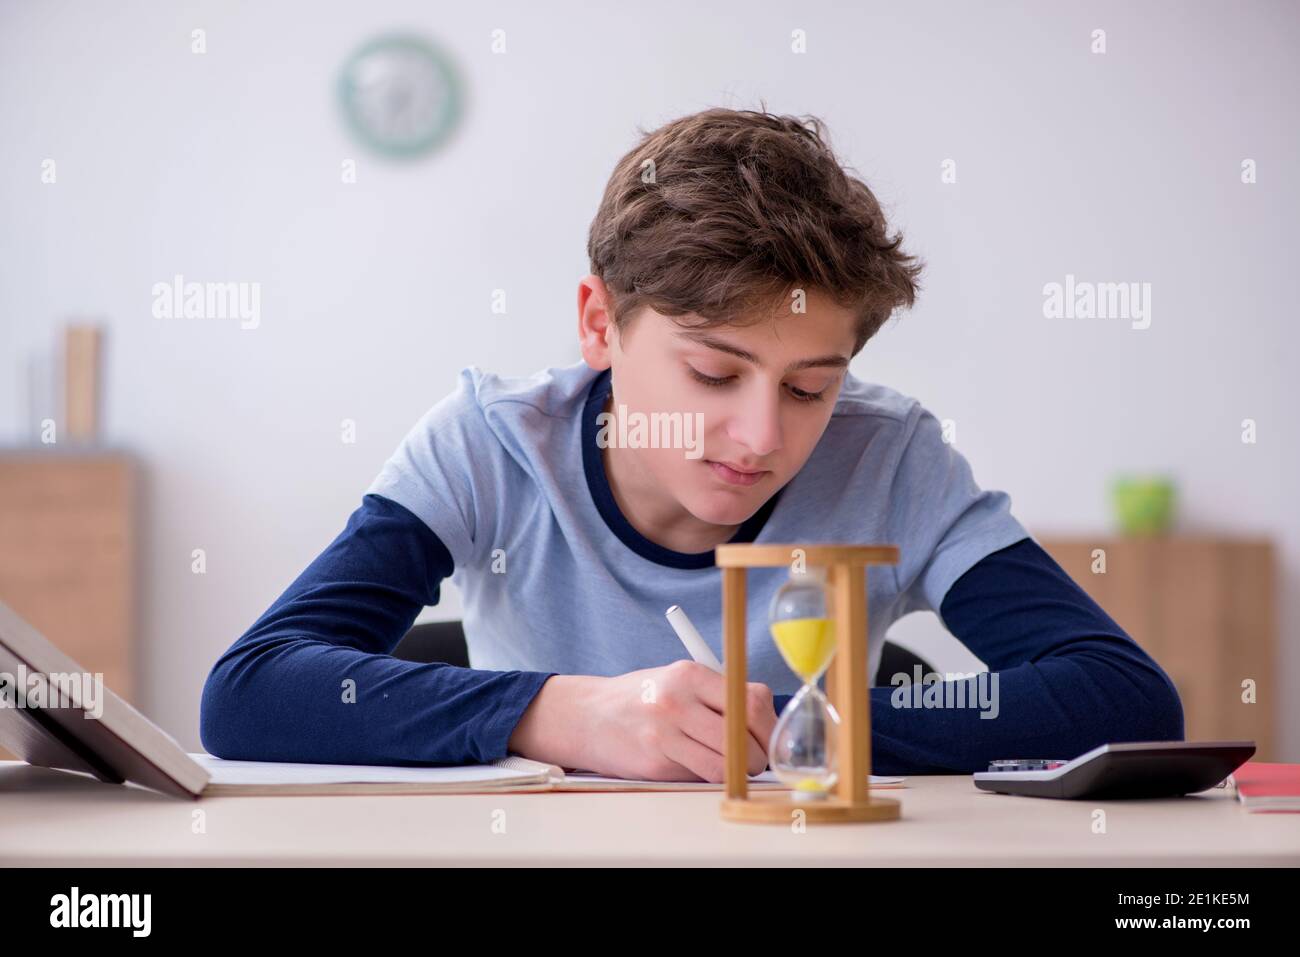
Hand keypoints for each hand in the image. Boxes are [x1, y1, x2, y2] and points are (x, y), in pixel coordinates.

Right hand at [508, 660, 775, 782]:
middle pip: (743, 731)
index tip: (768, 736)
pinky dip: (711, 776)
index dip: (768, 724)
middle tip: (756, 759)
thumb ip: (719, 695)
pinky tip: (703, 767)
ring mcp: (665, 732)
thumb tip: (766, 725)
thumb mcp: (679, 680)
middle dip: (758, 753)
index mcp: (690, 673)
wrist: (590, 715)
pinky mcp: (656, 761)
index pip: (750, 698)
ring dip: (739, 771)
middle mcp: (678, 699)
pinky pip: (701, 775)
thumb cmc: (644, 698)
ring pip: (726, 761)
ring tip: (734, 767)